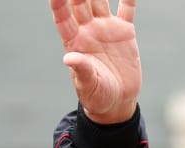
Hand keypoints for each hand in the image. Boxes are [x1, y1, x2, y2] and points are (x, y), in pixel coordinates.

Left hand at [50, 0, 140, 124]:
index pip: (63, 17)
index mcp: (75, 42)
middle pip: (80, 2)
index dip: (58, 3)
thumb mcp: (89, 86)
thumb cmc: (97, 96)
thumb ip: (82, 71)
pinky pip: (127, 8)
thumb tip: (69, 58)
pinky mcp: (124, 31)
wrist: (117, 101)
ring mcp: (105, 28)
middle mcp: (88, 30)